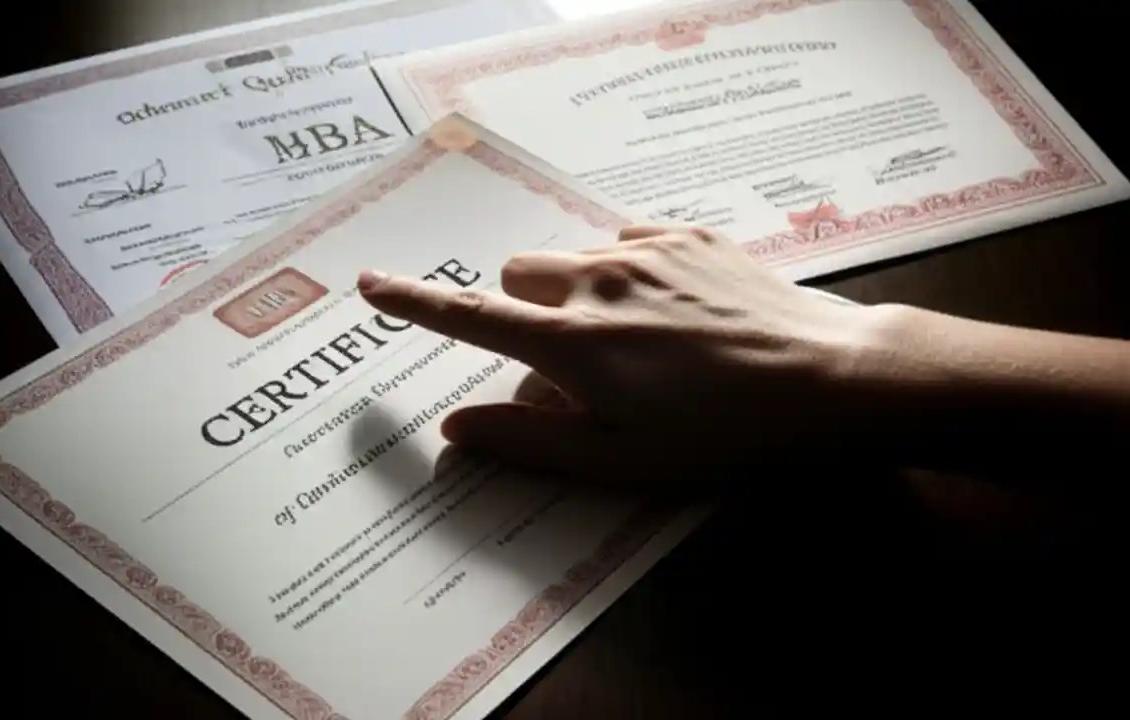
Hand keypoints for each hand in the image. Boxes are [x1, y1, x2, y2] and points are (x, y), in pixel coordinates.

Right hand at [357, 225, 883, 487]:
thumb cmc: (724, 437)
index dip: (413, 302)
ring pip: (571, 257)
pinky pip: (625, 241)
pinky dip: (625, 272)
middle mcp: (598, 280)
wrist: (832, 381)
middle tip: (574, 366)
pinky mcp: (690, 235)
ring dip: (575, 293)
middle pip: (518, 277)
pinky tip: (672, 313)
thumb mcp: (621, 462)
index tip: (369, 284)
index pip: (469, 317)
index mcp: (573, 342)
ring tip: (636, 343)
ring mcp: (647, 250)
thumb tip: (455, 430)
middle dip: (524, 314)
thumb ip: (528, 443)